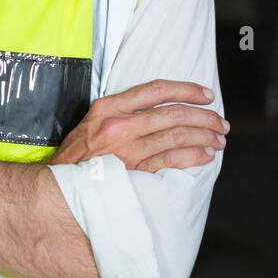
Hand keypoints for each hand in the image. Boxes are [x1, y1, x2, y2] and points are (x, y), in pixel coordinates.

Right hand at [48, 80, 227, 171]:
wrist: (56, 188)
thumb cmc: (76, 157)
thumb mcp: (91, 123)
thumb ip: (120, 113)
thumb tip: (159, 110)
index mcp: (108, 107)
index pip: (156, 89)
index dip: (186, 89)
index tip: (206, 94)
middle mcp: (118, 124)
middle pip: (173, 113)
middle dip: (204, 116)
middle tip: (220, 122)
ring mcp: (126, 149)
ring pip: (176, 135)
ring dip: (204, 136)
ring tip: (219, 139)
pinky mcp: (132, 172)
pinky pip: (171, 160)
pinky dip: (193, 156)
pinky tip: (206, 155)